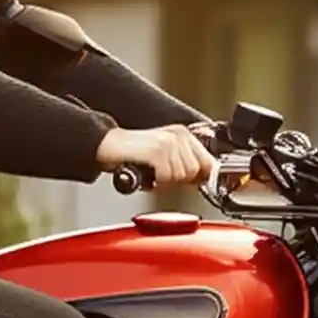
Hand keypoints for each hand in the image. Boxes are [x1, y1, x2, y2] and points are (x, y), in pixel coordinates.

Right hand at [96, 125, 215, 185]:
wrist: (108, 146)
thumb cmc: (133, 154)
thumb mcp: (164, 157)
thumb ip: (185, 164)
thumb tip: (203, 179)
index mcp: (183, 134)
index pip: (209, 162)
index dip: (199, 177)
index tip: (188, 183)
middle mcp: (178, 135)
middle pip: (195, 171)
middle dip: (179, 181)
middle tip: (161, 177)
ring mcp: (168, 142)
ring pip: (181, 176)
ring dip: (165, 182)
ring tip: (153, 175)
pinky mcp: (157, 150)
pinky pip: (166, 177)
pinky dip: (156, 182)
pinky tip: (148, 176)